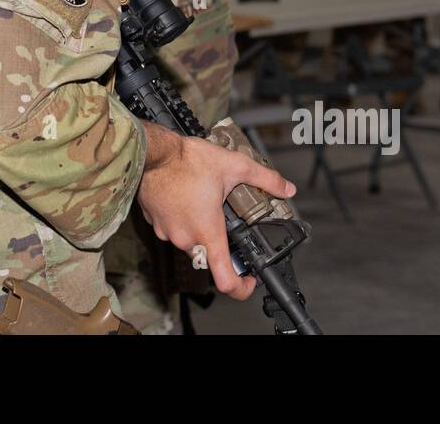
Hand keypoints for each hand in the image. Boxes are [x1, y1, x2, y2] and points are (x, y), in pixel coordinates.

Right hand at [137, 126, 297, 299]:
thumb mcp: (234, 165)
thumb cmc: (186, 160)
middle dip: (220, 240)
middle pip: (209, 253)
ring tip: (205, 200)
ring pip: (191, 240)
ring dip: (200, 227)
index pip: (225, 279)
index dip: (241, 288)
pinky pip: (173, 229)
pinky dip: (182, 219)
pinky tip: (187, 197)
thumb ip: (265, 180)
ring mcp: (167, 232)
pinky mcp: (154, 222)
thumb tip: (287, 189)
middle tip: (227, 216)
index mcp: (208, 232)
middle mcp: (186, 238)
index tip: (249, 279)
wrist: (152, 152)